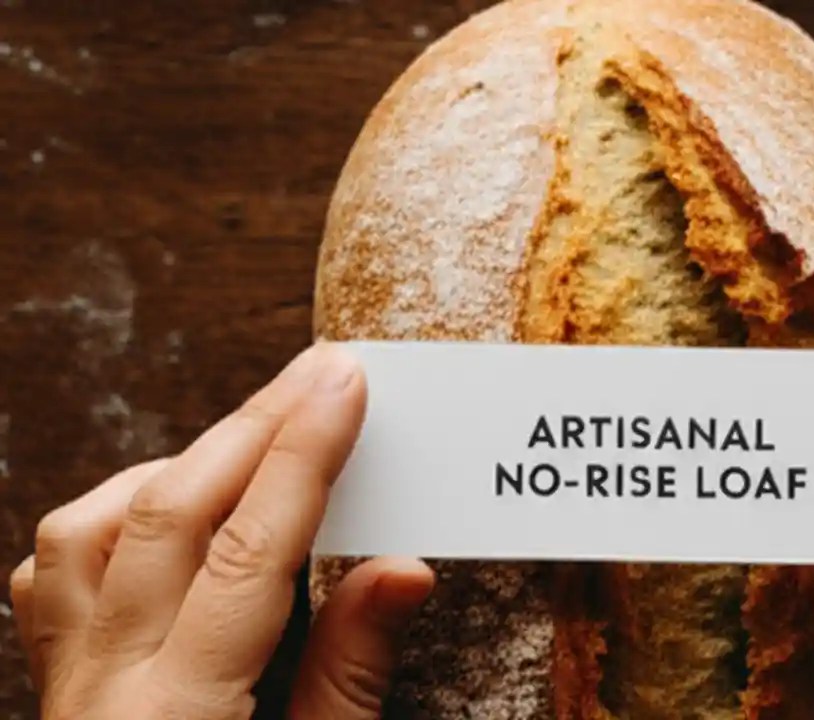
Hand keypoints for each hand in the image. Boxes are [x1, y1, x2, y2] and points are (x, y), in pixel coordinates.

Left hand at [8, 344, 434, 719]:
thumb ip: (351, 673)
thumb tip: (401, 568)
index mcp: (179, 715)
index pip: (249, 550)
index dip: (304, 454)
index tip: (346, 384)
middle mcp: (106, 688)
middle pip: (169, 514)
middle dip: (257, 425)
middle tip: (323, 368)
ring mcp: (70, 682)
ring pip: (87, 528)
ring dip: (177, 465)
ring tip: (254, 440)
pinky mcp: (57, 683)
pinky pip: (55, 571)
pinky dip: (112, 516)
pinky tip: (168, 512)